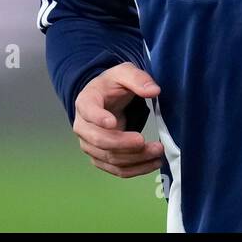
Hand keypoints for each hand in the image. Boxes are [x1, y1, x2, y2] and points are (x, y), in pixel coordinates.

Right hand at [73, 63, 163, 177]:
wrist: (106, 98)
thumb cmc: (113, 85)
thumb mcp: (125, 73)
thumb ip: (138, 79)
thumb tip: (154, 91)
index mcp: (86, 101)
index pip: (88, 111)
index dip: (98, 118)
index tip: (113, 122)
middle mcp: (83, 126)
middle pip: (99, 140)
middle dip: (123, 144)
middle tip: (144, 141)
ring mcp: (90, 144)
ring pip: (109, 158)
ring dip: (134, 159)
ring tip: (157, 152)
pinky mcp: (100, 157)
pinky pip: (116, 169)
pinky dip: (135, 169)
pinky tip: (152, 163)